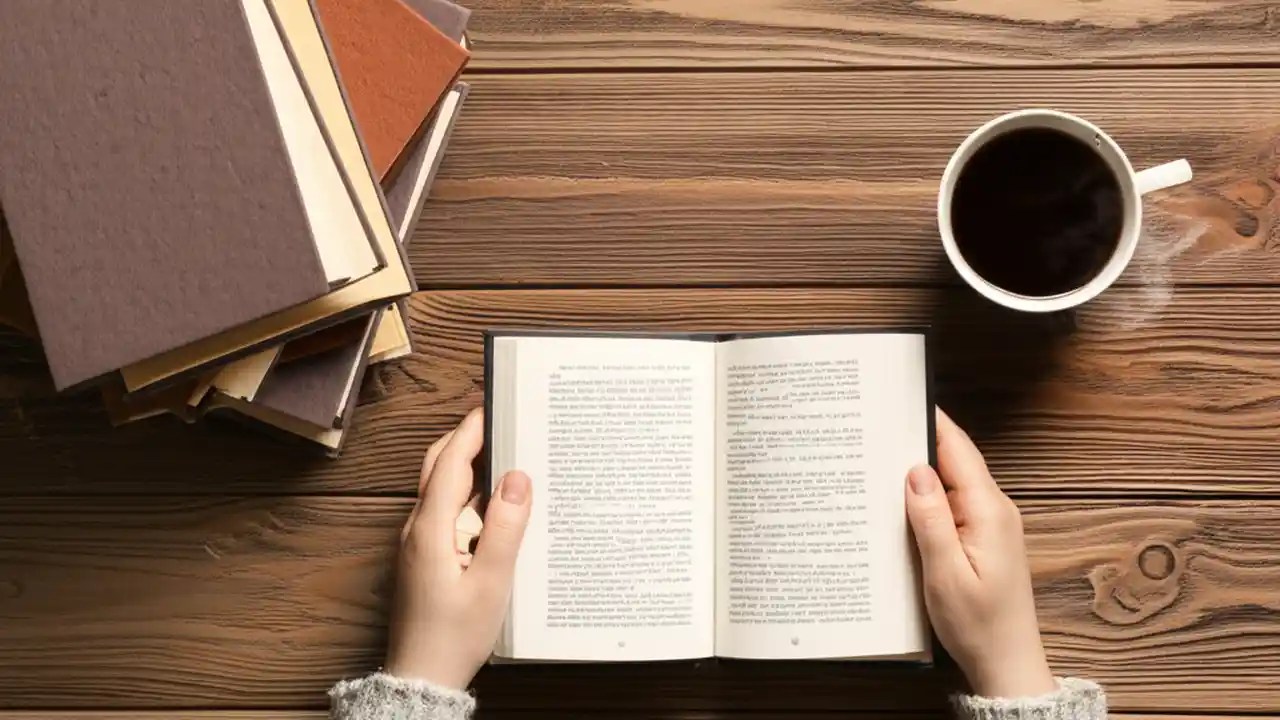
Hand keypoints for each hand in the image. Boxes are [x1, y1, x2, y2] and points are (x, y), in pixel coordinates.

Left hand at [384, 408, 532, 688]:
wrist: (421, 677)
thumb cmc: (453, 637)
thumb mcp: (491, 584)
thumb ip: (505, 528)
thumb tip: (516, 477)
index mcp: (430, 528)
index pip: (451, 461)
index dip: (472, 429)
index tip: (493, 405)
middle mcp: (417, 528)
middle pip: (440, 467)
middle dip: (467, 439)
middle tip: (502, 421)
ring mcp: (418, 543)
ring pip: (442, 489)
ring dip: (470, 467)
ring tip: (507, 456)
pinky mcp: (425, 557)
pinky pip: (446, 512)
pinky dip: (469, 495)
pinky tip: (496, 506)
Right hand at [905, 408, 1055, 698]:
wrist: (1007, 664)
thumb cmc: (978, 626)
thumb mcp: (945, 574)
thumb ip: (931, 519)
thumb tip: (915, 470)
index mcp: (988, 510)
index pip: (957, 448)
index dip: (928, 420)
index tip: (897, 399)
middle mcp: (994, 509)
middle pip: (952, 459)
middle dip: (915, 442)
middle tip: (873, 429)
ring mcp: (989, 522)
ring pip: (949, 481)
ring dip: (917, 472)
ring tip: (876, 460)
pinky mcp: (980, 537)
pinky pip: (951, 504)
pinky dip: (924, 497)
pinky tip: (898, 503)